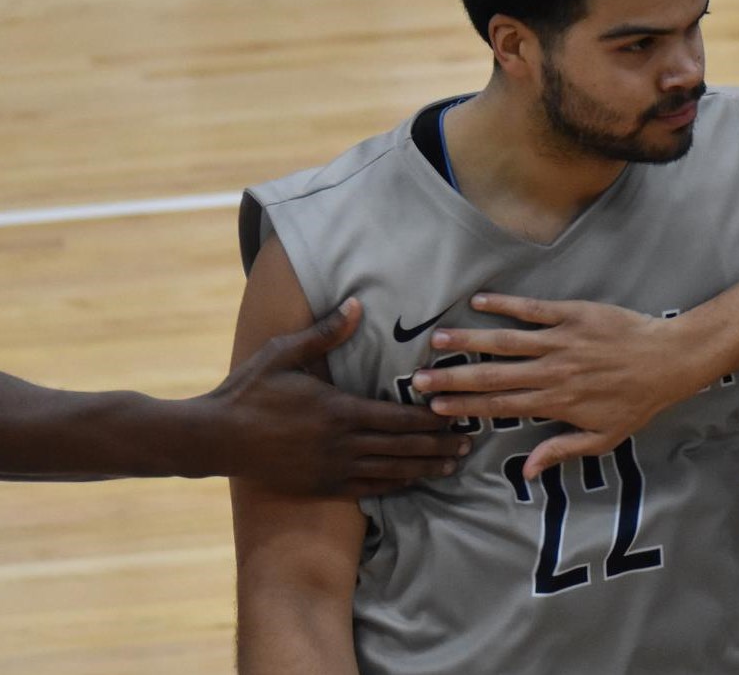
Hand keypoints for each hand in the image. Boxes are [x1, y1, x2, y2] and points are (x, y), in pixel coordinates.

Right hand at [206, 299, 470, 494]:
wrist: (214, 438)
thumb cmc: (249, 390)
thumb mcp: (284, 352)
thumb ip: (326, 332)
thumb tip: (356, 303)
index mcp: (340, 409)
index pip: (400, 417)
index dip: (434, 419)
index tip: (458, 416)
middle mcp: (343, 443)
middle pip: (405, 446)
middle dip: (441, 444)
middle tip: (470, 443)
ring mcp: (333, 469)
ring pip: (393, 471)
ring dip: (426, 467)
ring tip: (452, 464)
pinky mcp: (322, 487)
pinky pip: (370, 488)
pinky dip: (397, 484)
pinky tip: (414, 480)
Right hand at [411, 294, 704, 475]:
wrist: (669, 360)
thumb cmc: (637, 402)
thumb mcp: (604, 438)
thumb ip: (561, 450)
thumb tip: (525, 471)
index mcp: (556, 403)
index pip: (501, 405)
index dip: (466, 406)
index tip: (436, 407)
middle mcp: (553, 372)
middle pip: (493, 376)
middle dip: (453, 379)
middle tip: (419, 379)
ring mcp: (561, 341)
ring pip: (506, 342)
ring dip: (469, 341)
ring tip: (437, 340)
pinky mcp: (574, 315)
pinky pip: (533, 309)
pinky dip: (506, 305)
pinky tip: (479, 301)